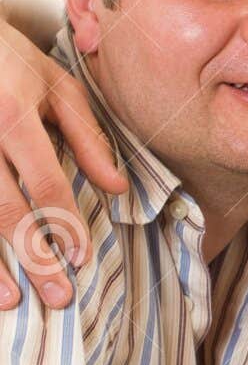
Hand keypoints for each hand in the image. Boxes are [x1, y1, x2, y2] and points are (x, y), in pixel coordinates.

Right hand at [0, 21, 124, 309]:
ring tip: (10, 303)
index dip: (65, 223)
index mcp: (13, 116)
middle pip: (4, 209)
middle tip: (58, 297)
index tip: (82, 259)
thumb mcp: (58, 87)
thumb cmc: (11, 61)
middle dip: (32, 258)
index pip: (46, 182)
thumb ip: (88, 138)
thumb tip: (118, 189)